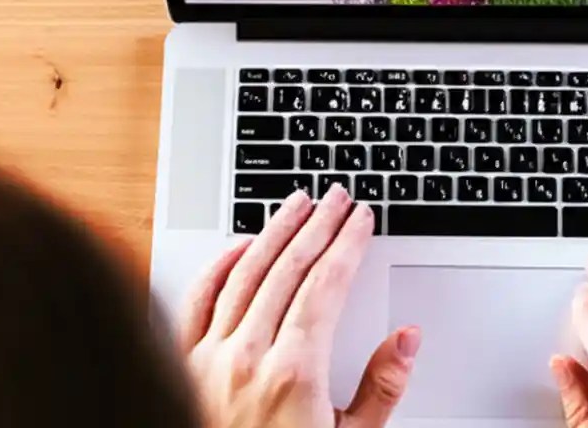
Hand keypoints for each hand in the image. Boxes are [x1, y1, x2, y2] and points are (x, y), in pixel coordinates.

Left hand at [179, 186, 419, 427]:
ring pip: (244, 274)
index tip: (362, 219)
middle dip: (319, 226)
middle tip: (339, 197)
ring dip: (274, 232)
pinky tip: (238, 247)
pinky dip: (219, 266)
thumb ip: (382, 389)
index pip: (326, 285)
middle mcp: (247, 357)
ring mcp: (208, 359)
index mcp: (293, 373)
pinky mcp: (180, 365)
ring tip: (298, 204)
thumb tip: (407, 339)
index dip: (347, 244)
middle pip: (288, 269)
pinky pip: (197, 301)